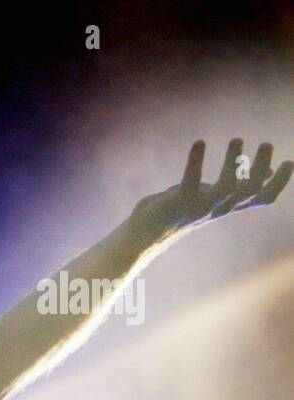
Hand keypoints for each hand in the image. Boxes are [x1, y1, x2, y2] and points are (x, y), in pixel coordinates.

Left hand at [126, 138, 290, 247]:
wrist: (146, 233)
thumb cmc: (183, 210)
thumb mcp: (216, 196)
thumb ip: (239, 185)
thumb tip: (268, 173)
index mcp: (229, 206)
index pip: (263, 198)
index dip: (279, 183)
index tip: (289, 162)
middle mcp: (218, 208)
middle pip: (249, 192)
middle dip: (260, 167)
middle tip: (265, 143)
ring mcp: (200, 207)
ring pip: (225, 188)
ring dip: (233, 163)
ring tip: (237, 139)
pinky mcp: (179, 202)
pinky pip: (190, 181)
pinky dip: (195, 162)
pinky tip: (199, 143)